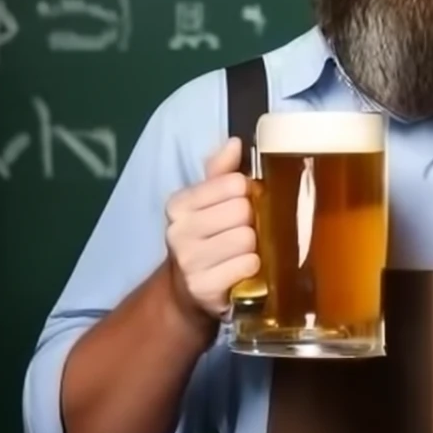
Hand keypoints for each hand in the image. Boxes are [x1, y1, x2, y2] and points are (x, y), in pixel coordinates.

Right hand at [164, 136, 259, 323]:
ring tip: (242, 251)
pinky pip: (247, 264)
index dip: (246, 193)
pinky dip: (252, 267)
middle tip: (243, 230)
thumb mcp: (208, 201)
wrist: (188, 290)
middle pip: (243, 210)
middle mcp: (178, 231)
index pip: (234, 183)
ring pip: (247, 238)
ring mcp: (189, 262)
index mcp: (179, 204)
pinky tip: (242, 269)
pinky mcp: (204, 287)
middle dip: (251, 220)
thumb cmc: (206, 237)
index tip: (241, 204)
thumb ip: (221, 171)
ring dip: (254, 245)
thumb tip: (235, 142)